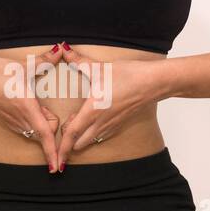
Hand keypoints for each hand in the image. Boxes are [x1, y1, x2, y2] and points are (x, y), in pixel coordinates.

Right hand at [0, 44, 63, 170]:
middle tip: (46, 103)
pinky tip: (26, 103)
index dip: (53, 152)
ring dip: (41, 121)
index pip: (46, 135)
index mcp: (28, 109)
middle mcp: (21, 120)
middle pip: (45, 131)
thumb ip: (44, 61)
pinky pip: (26, 126)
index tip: (57, 167)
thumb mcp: (22, 66)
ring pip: (36, 129)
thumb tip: (60, 50)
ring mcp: (13, 122)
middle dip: (52, 122)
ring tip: (35, 101)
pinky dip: (32, 120)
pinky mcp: (7, 120)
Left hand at [56, 44, 166, 166]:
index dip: (62, 148)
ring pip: (91, 140)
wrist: (153, 83)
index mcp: (92, 111)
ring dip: (80, 138)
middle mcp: (101, 122)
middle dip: (69, 143)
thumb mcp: (100, 68)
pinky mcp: (120, 124)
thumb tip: (63, 50)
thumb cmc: (128, 75)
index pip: (72, 134)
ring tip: (76, 126)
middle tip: (63, 132)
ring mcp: (112, 125)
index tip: (56, 161)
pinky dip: (92, 135)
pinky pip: (102, 135)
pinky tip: (92, 124)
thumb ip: (79, 61)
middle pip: (80, 143)